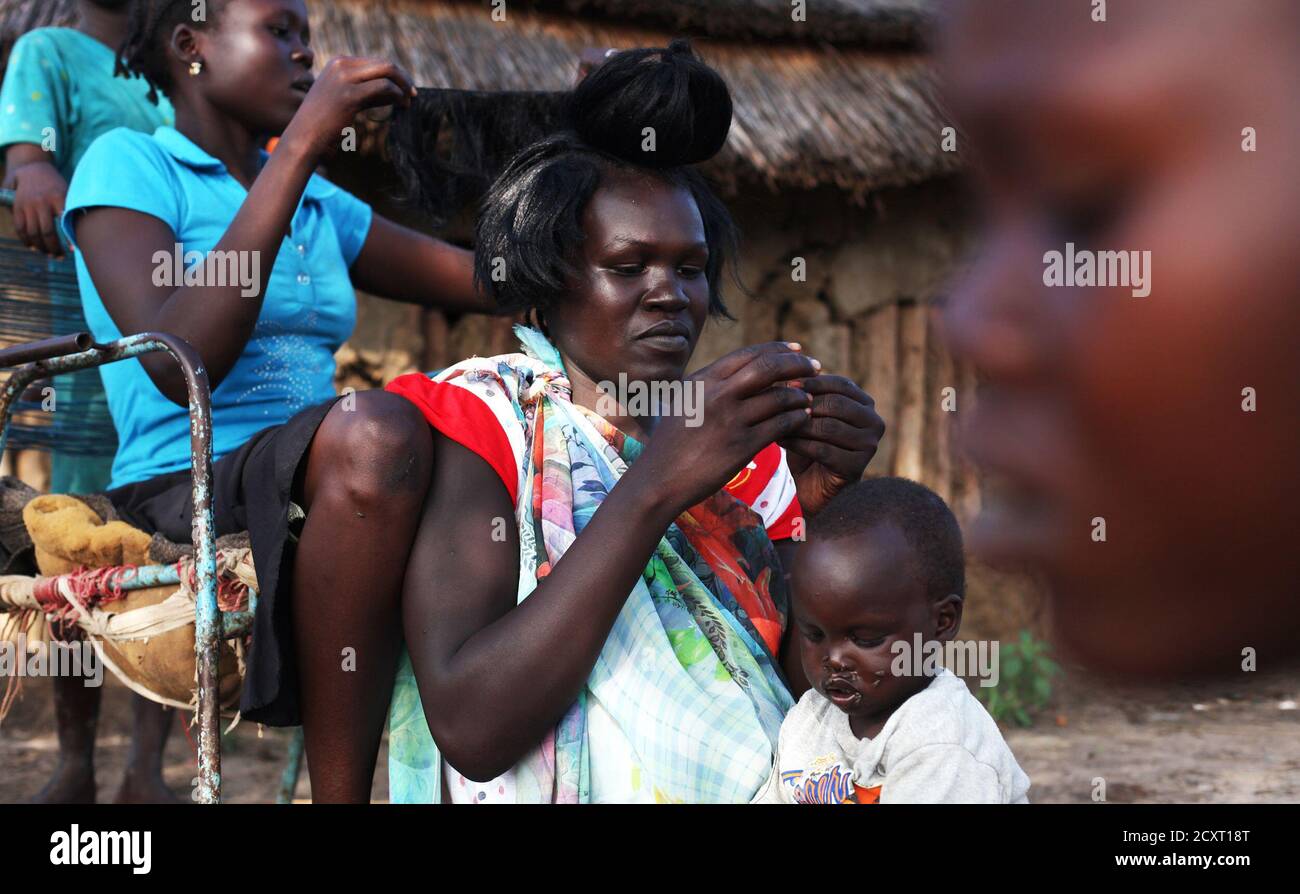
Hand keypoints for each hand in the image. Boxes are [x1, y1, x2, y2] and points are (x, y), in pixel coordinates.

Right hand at [7, 161, 66, 257]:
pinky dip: (26, 240)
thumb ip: (73, 208)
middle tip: (60, 257)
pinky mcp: (17, 207)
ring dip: (41, 247)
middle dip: (53, 248)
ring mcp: (28, 205)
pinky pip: (20, 228)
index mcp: (59, 198)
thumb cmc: (56, 185)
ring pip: (33, 233)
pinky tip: (33, 247)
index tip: (73, 250)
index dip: (68, 238)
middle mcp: (42, 202)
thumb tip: (87, 229)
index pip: (64, 222)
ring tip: (49, 254)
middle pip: (47, 232)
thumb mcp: (68, 191)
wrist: (33, 168)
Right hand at [279, 56, 415, 161]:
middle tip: (413, 94)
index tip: (404, 89)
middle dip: (402, 78)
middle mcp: (340, 65)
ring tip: (409, 101)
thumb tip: (395, 91)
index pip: (375, 62)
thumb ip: (367, 91)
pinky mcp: (349, 95)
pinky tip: (402, 105)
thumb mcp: (346, 99)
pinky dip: (397, 94)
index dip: (394, 75)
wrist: (303, 138)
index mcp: (338, 62)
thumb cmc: (324, 124)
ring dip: (403, 85)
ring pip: (387, 70)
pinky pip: (383, 87)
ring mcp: (344, 78)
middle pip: (384, 63)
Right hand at [634, 342, 818, 518]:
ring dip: (800, 395)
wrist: (659, 480)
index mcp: (703, 380)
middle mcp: (718, 395)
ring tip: (809, 397)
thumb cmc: (669, 444)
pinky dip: (796, 419)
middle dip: (797, 364)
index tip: (797, 350)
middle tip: (816, 367)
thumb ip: (708, 386)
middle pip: (768, 368)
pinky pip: (780, 426)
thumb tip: (734, 373)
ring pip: (779, 397)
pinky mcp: (742, 446)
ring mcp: (731, 421)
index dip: (778, 349)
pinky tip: (803, 418)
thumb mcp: (683, 403)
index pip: (749, 354)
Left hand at [778, 374, 883, 515]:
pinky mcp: (856, 467)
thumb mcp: (808, 415)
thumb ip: (805, 395)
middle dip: (804, 403)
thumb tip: (786, 376)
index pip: (841, 384)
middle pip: (836, 404)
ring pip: (829, 427)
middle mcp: (874, 422)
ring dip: (799, 424)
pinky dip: (799, 443)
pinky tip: (781, 440)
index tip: (787, 383)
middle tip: (779, 404)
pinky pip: (823, 450)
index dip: (813, 382)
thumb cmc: (809, 445)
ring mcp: (869, 446)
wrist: (812, 486)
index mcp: (865, 404)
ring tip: (776, 422)